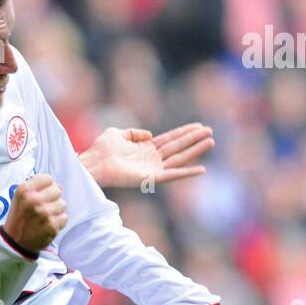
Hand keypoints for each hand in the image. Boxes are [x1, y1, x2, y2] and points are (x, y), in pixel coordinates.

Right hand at [3, 173, 67, 254]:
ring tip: (44, 218)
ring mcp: (43, 213)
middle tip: (42, 209)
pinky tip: (47, 226)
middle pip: (57, 190)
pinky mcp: (52, 225)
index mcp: (24, 190)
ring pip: (62, 204)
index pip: (47, 178)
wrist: (15, 242)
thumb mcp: (20, 198)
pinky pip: (64, 218)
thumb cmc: (20, 218)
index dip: (47, 187)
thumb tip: (58, 186)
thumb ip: (36, 188)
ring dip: (56, 211)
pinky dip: (58, 223)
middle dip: (52, 199)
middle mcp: (33, 199)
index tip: (41, 195)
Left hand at [81, 123, 213, 189]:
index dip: (184, 132)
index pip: (170, 139)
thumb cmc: (102, 149)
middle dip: (194, 139)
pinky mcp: (152, 178)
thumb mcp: (118, 133)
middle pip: (178, 147)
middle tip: (210, 131)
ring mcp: (153, 168)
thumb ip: (134, 132)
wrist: (95, 163)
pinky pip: (173, 175)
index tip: (199, 125)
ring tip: (210, 141)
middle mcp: (152, 159)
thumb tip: (149, 135)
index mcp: (145, 148)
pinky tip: (202, 169)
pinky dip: (187, 173)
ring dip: (195, 150)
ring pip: (180, 158)